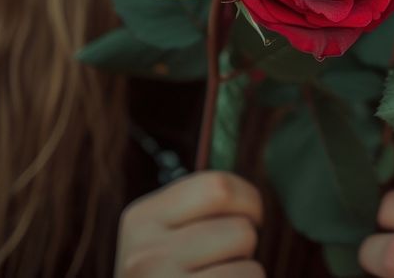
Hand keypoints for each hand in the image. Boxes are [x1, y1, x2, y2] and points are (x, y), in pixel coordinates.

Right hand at [115, 171, 263, 276]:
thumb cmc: (170, 275)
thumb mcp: (167, 234)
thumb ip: (199, 204)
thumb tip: (252, 131)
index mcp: (141, 218)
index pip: (219, 187)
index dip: (248, 201)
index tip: (246, 216)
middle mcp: (143, 254)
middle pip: (241, 231)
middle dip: (245, 247)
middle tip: (224, 262)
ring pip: (249, 268)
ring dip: (245, 277)